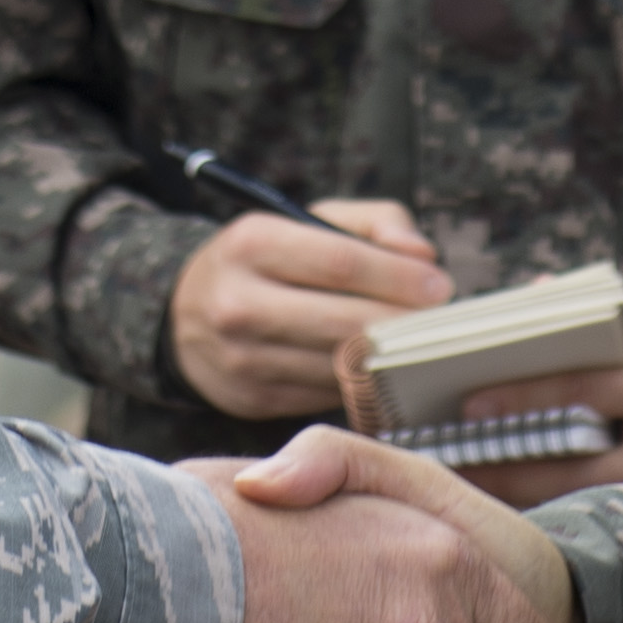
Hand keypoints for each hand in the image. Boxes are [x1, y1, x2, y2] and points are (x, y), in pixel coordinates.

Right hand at [172, 198, 452, 419]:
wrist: (181, 315)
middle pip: (343, 324)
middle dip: (402, 325)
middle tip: (439, 324)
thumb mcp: (309, 221)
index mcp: (253, 243)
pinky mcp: (252, 400)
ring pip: (338, 367)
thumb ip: (375, 224)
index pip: (340, 262)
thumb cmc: (269, 260)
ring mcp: (241, 359)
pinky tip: (379, 370)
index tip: (441, 288)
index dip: (398, 278)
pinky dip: (360, 385)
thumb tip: (424, 258)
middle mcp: (238, 303)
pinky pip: (326, 396)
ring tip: (416, 346)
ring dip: (387, 360)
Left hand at [444, 295, 622, 507]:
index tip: (470, 409)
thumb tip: (531, 299)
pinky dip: (575, 506)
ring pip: (595, 496)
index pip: (577, 388)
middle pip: (577, 462)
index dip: (521, 399)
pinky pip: (619, 505)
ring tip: (482, 493)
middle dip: (515, 470)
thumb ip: (598, 311)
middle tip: (459, 469)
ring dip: (538, 497)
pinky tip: (535, 506)